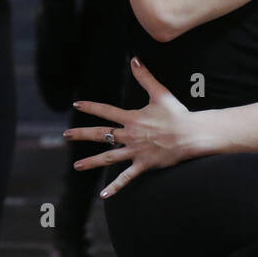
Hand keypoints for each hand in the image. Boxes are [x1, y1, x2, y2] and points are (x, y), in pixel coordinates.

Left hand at [63, 58, 195, 197]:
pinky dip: (115, 187)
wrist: (191, 134)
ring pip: (109, 158)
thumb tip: (135, 60)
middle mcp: (130, 135)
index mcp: (132, 118)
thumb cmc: (177, 114)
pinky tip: (103, 196)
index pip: (106, 111)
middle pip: (102, 134)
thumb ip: (145, 77)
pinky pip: (126, 178)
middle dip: (82, 134)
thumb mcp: (160, 93)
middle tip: (66, 135)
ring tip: (77, 166)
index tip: (76, 105)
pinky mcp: (143, 165)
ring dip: (92, 162)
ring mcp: (136, 151)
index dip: (90, 107)